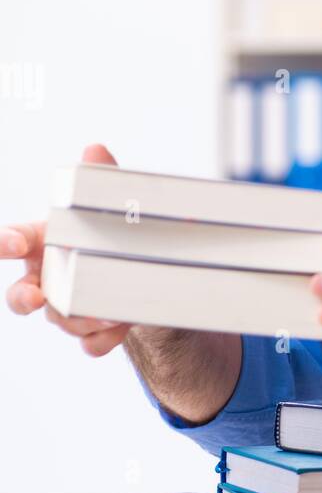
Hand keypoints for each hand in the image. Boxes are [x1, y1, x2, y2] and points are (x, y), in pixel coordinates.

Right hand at [3, 142, 131, 357]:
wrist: (137, 273)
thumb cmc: (103, 233)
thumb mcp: (103, 206)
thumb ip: (98, 179)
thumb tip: (95, 149)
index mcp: (41, 242)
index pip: (12, 240)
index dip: (5, 242)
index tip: (13, 243)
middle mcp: (45, 277)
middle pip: (19, 295)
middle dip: (23, 298)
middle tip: (36, 298)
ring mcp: (64, 307)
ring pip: (60, 321)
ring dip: (81, 318)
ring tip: (109, 310)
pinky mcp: (89, 331)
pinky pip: (88, 343)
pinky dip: (102, 339)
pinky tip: (118, 328)